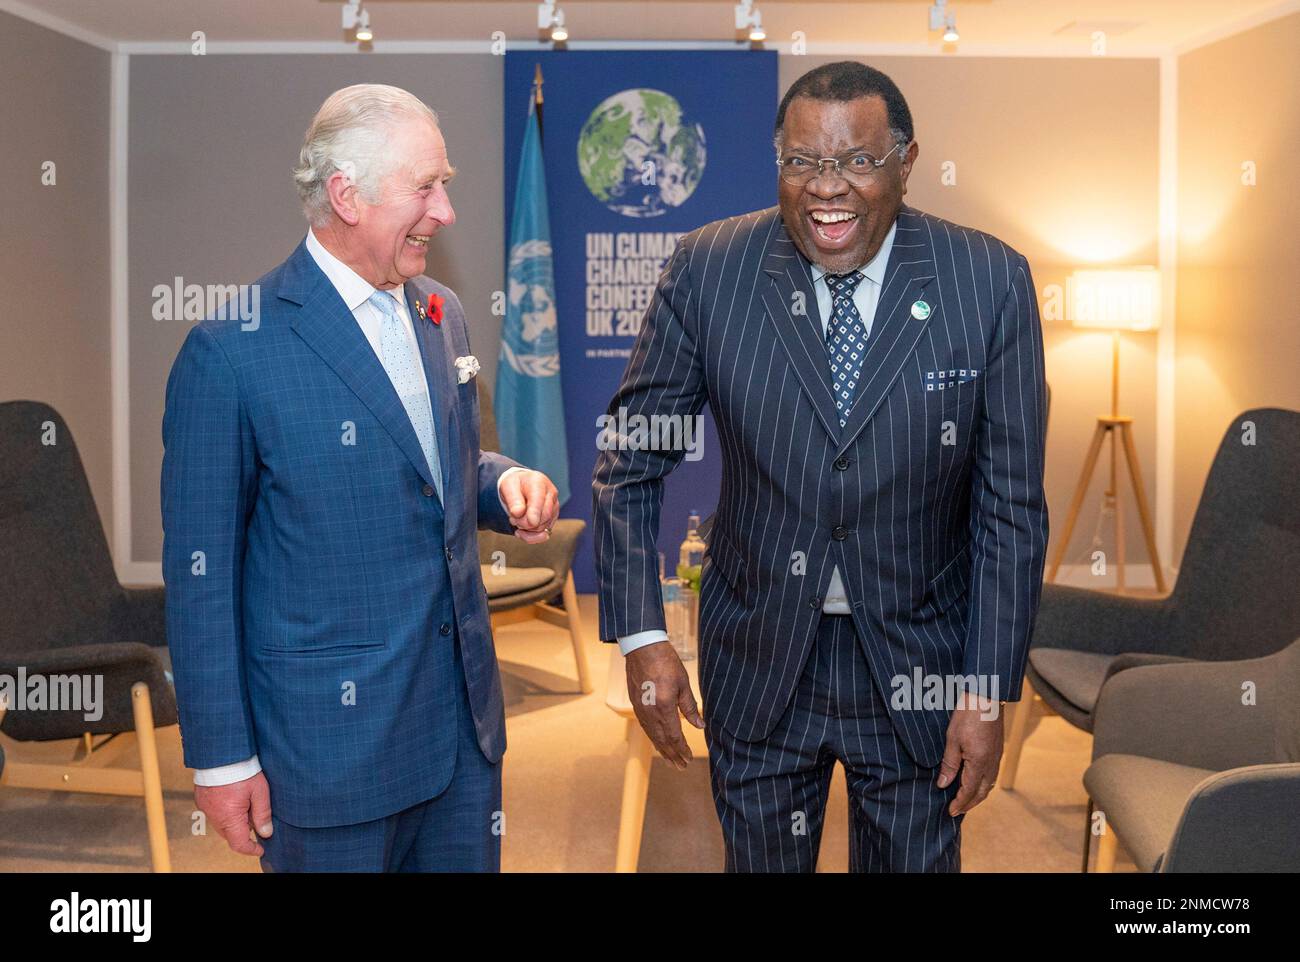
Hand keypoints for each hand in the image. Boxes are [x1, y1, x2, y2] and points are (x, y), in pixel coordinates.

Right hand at [195, 771, 273, 856]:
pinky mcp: (201, 800)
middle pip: (230, 835)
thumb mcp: (259, 791)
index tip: (261, 847)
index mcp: (229, 817)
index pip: (239, 844)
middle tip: (257, 820)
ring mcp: (205, 808)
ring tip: (246, 804)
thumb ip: (263, 814)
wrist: (221, 752)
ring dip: (234, 821)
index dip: (251, 849)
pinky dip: (225, 812)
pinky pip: (215, 813)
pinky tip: (235, 799)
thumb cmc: (241, 769)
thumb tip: (266, 833)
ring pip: (222, 824)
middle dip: (244, 832)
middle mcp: (214, 816)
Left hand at [500, 469, 558, 543]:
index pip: (539, 500)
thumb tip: (518, 513)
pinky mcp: (553, 518)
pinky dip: (531, 536)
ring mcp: (554, 507)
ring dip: (527, 529)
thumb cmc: (514, 486)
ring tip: (516, 520)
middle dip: (525, 523)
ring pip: (543, 527)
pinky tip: (522, 531)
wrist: (521, 487)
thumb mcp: (508, 487)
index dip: (534, 513)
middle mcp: (551, 494)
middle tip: (512, 519)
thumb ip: (513, 499)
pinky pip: (543, 534)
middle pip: (544, 516)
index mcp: (539, 482)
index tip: (529, 522)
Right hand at [625, 641, 703, 769]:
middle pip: (662, 740)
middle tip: (680, 767)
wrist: (642, 648)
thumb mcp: (683, 684)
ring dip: (662, 749)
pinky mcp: (636, 704)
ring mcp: (641, 709)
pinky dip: (653, 738)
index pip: (675, 736)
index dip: (682, 749)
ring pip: (652, 736)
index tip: (688, 758)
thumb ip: (690, 707)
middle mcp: (650, 713)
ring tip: (670, 760)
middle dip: (672, 755)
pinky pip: (645, 727)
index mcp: (664, 708)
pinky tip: (657, 741)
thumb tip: (700, 726)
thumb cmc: (665, 662)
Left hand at [936, 691, 1002, 815]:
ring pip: (989, 784)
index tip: (950, 811)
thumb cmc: (967, 715)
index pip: (969, 791)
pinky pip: (991, 774)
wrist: (986, 696)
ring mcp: (997, 757)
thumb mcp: (952, 740)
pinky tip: (974, 780)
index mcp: (979, 763)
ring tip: (965, 800)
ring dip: (977, 795)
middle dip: (969, 803)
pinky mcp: (997, 750)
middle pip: (982, 792)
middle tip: (957, 811)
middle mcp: (991, 764)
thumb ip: (949, 764)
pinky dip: (983, 783)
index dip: (960, 803)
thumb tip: (943, 784)